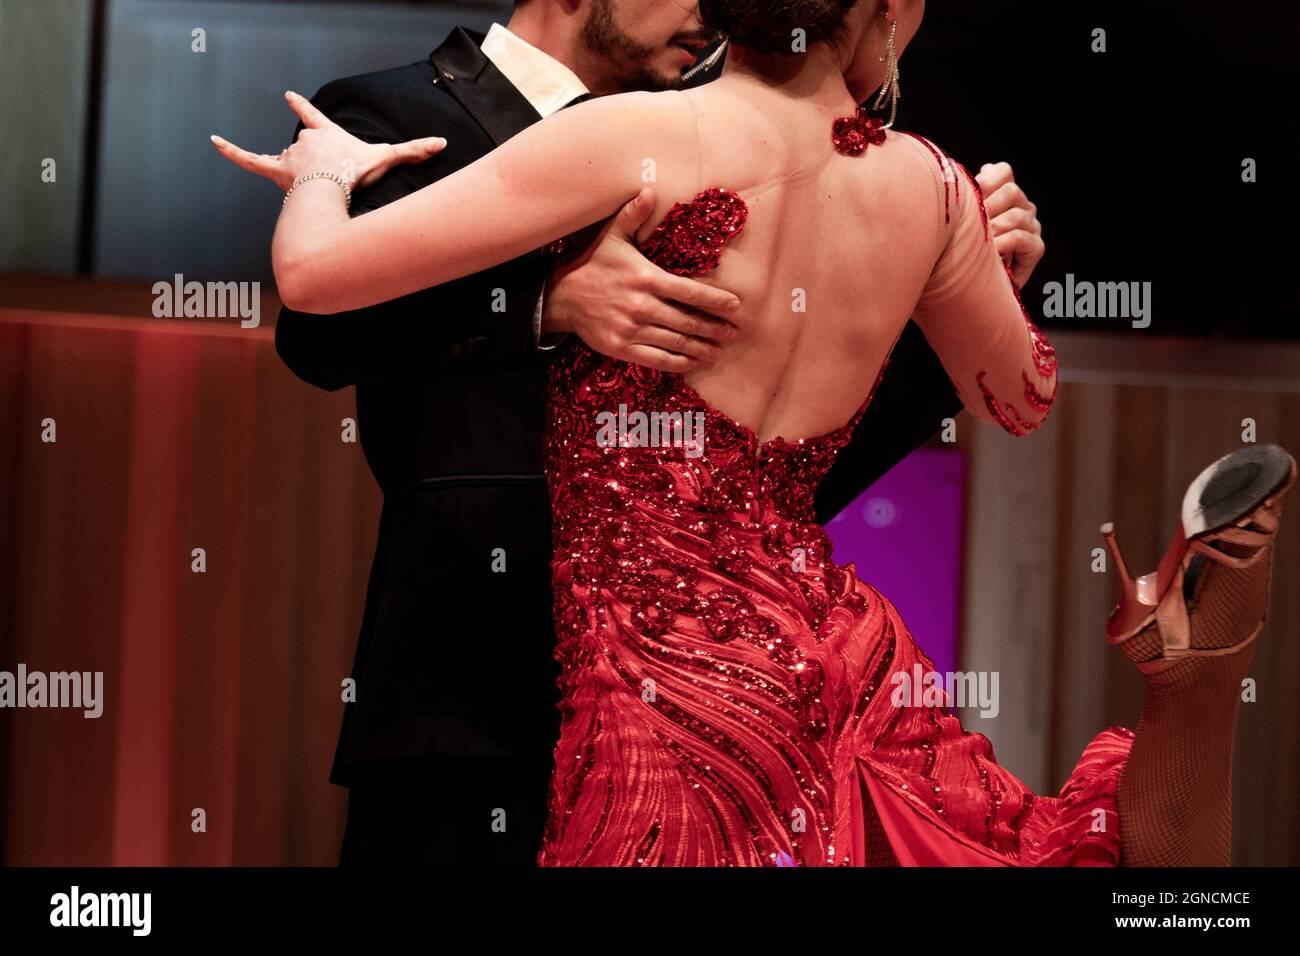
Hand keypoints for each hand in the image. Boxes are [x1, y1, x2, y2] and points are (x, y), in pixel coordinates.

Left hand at [211, 90, 445, 191]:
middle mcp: (304, 141)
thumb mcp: (388, 159)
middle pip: (302, 145)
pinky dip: (231, 151)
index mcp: (325, 134)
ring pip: (284, 161)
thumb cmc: (356, 173)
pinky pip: (248, 160)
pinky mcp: (273, 172)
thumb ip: (413, 152)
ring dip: (292, 172)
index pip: (312, 117)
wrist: (332, 185)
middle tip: (325, 173)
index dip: (302, 108)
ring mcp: (288, 157)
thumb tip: (442, 144)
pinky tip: (213, 141)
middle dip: (309, 158)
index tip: (289, 97)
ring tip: (307, 185)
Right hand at [543, 187, 740, 372]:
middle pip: (687, 320)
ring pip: (675, 342)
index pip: (689, 291)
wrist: (561, 296)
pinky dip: (678, 363)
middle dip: (714, 328)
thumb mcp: (611, 236)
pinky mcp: (621, 347)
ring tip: (718, 351)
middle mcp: (642, 305)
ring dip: (701, 349)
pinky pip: (656, 359)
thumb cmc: (592, 263)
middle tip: (733, 333)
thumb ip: (633, 215)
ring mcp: (631, 329)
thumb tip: (649, 189)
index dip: (715, 300)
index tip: (735, 306)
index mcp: (646, 278)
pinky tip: (693, 363)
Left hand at [975, 162, 1044, 288]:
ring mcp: (1032, 226)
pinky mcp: (1036, 248)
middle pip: (1011, 191)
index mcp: (1005, 195)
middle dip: (988, 207)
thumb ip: (970, 196)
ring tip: (978, 242)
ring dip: (993, 229)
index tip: (970, 193)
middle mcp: (1022, 207)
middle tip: (970, 225)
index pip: (1003, 172)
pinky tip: (991, 252)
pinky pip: (1022, 238)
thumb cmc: (963, 249)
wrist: (972, 286)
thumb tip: (984, 169)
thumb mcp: (961, 221)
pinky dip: (1004, 244)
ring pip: (1016, 216)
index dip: (987, 180)